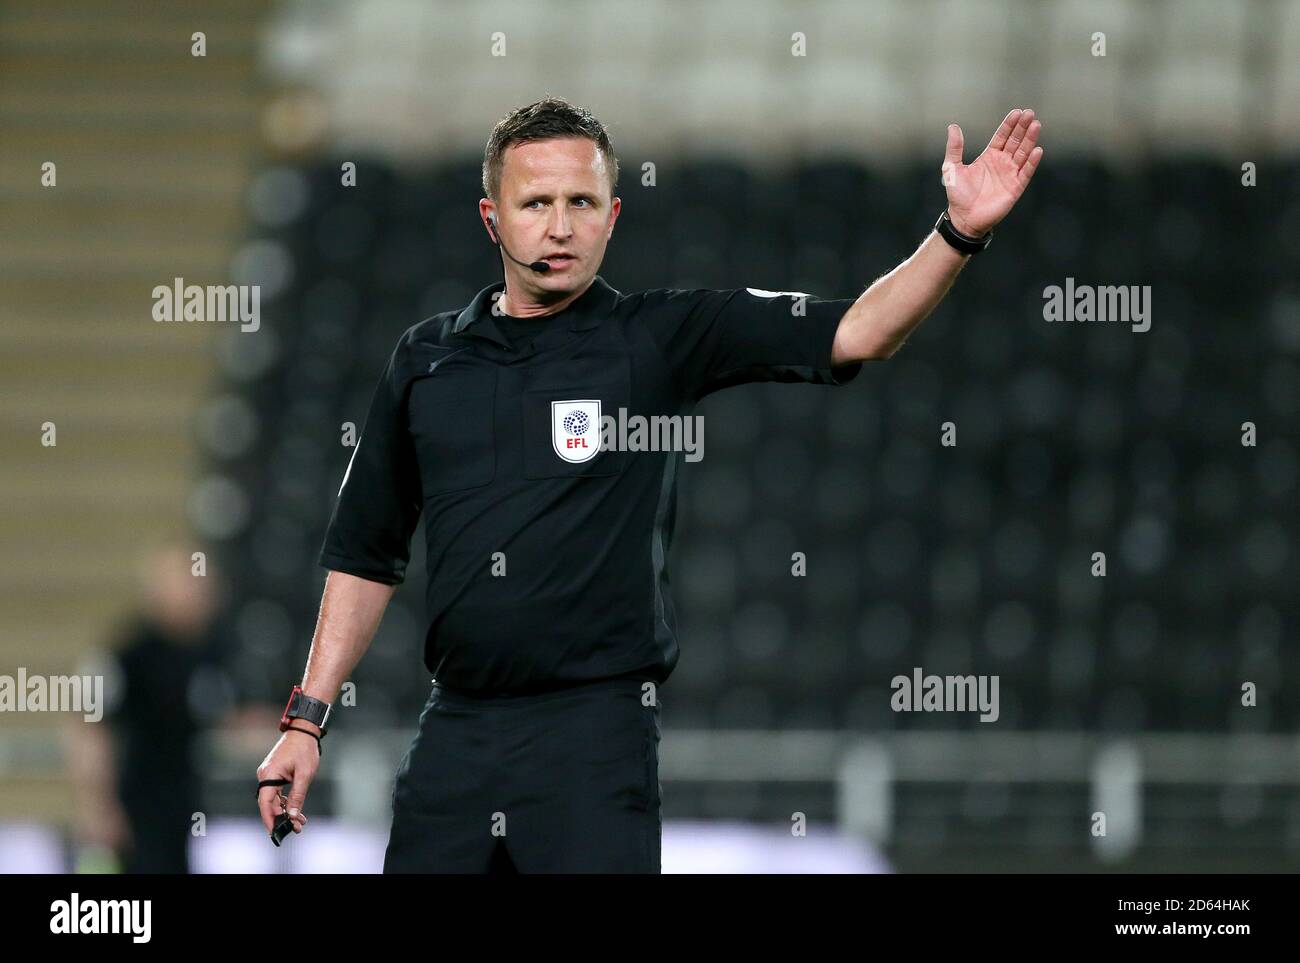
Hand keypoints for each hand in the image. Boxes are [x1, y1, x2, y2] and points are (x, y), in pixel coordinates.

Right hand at [256, 730, 318, 835]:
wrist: (303, 731)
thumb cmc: (304, 749)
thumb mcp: (304, 774)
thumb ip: (297, 795)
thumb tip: (292, 814)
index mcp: (269, 774)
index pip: (265, 802)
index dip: (270, 819)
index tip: (275, 832)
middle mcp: (265, 775)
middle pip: (269, 803)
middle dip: (281, 817)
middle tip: (295, 828)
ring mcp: (269, 774)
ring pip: (274, 799)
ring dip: (285, 811)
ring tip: (299, 822)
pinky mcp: (274, 774)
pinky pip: (277, 792)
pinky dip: (285, 802)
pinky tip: (295, 811)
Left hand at [941, 108, 1042, 236]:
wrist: (964, 218)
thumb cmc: (958, 195)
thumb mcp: (952, 168)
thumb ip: (954, 148)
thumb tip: (953, 126)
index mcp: (989, 156)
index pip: (1002, 136)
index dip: (1009, 124)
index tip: (1017, 112)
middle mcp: (1002, 163)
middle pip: (1015, 141)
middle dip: (1022, 127)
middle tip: (1030, 113)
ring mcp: (1010, 174)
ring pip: (1023, 153)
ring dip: (1030, 140)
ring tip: (1036, 125)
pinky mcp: (1015, 187)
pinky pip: (1026, 172)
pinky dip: (1031, 162)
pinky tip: (1037, 150)